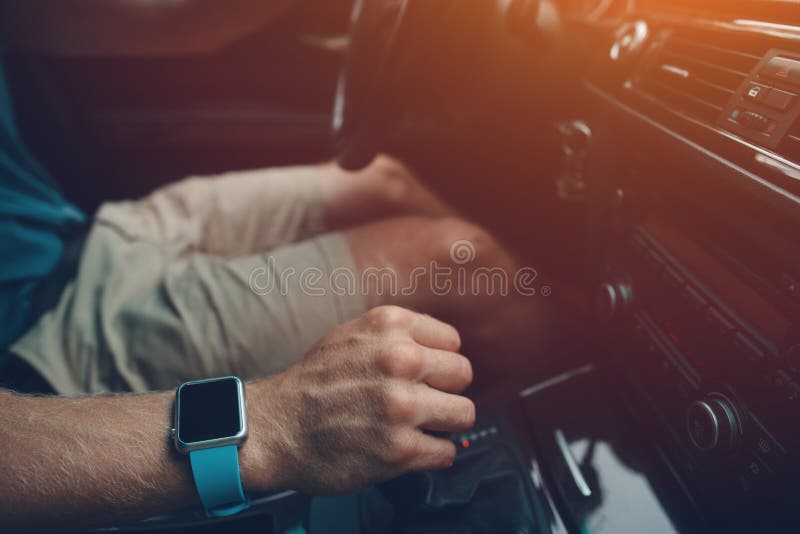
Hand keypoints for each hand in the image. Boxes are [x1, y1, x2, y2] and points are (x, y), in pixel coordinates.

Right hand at [242, 306, 474, 494]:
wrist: (276, 428)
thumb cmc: (314, 383)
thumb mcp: (352, 335)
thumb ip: (397, 335)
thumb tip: (442, 348)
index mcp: (390, 327)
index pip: (452, 342)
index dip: (437, 362)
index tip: (423, 375)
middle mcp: (400, 360)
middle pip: (463, 375)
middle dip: (446, 391)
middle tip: (423, 401)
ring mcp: (402, 406)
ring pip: (464, 414)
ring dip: (444, 424)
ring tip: (419, 426)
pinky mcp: (400, 449)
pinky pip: (447, 452)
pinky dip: (432, 454)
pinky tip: (408, 448)